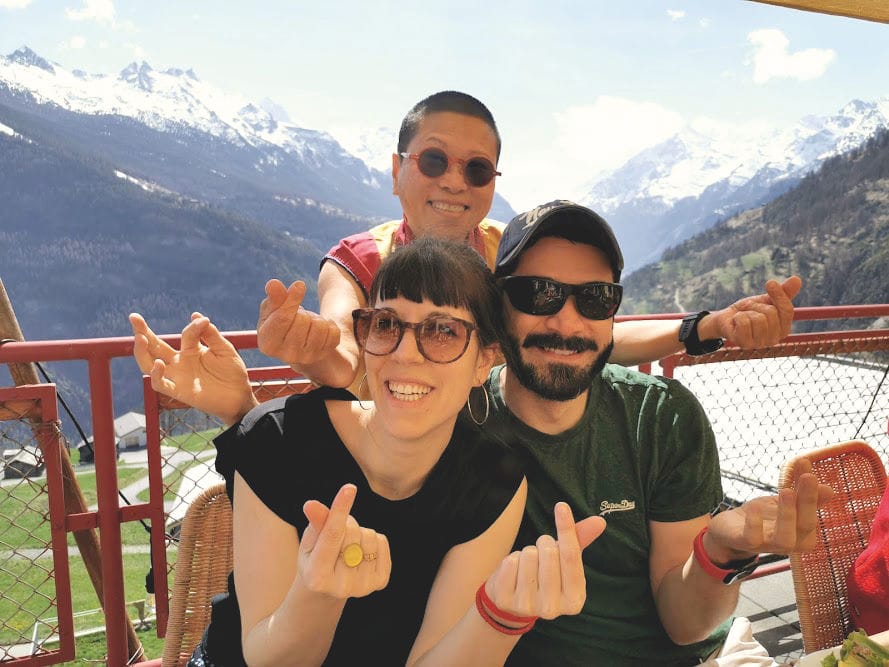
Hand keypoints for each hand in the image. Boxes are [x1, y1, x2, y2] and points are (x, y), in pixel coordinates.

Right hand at [129, 312, 255, 424]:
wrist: (240, 397)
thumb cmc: (232, 373)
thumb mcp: (224, 349)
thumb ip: (210, 334)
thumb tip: (196, 315)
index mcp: (192, 350)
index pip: (185, 334)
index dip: (193, 326)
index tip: (203, 320)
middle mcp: (180, 362)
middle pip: (155, 346)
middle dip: (142, 331)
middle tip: (134, 317)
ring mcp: (177, 376)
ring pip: (149, 364)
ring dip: (142, 351)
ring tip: (140, 337)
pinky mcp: (178, 391)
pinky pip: (160, 384)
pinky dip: (156, 375)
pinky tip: (158, 364)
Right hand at [256, 279, 340, 365]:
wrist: (296, 340)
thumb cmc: (279, 321)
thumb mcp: (272, 308)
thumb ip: (273, 297)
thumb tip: (274, 284)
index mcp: (268, 344)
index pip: (283, 318)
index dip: (292, 299)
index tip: (300, 285)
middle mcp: (287, 355)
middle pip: (302, 320)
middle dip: (302, 312)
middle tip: (297, 316)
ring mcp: (307, 357)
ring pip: (320, 326)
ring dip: (316, 318)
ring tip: (307, 323)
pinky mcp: (324, 354)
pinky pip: (334, 332)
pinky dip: (329, 325)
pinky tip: (319, 329)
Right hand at [298, 484, 390, 598]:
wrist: (329, 587)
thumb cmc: (315, 557)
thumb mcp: (310, 541)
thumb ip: (315, 522)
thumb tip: (311, 505)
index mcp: (317, 577)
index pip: (332, 535)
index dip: (340, 510)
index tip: (349, 488)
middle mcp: (341, 587)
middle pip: (352, 532)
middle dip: (346, 523)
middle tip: (338, 532)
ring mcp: (363, 587)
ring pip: (369, 536)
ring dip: (360, 531)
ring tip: (349, 542)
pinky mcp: (380, 582)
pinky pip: (382, 542)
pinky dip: (374, 539)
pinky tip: (362, 550)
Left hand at [483, 503, 605, 620]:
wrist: (515, 603)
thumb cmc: (545, 576)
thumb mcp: (564, 562)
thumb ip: (580, 541)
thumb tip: (599, 521)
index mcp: (575, 599)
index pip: (572, 556)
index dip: (567, 529)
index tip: (562, 507)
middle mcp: (553, 609)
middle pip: (550, 553)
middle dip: (543, 544)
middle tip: (541, 553)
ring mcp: (528, 607)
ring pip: (528, 556)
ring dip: (526, 553)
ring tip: (528, 566)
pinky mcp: (506, 601)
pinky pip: (509, 563)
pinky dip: (511, 560)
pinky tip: (514, 574)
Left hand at [703, 275, 801, 347]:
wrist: (726, 318)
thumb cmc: (749, 310)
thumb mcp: (767, 299)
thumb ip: (784, 292)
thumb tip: (797, 279)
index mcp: (784, 329)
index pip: (787, 310)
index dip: (779, 294)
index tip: (770, 282)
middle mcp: (774, 339)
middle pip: (771, 313)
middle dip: (756, 305)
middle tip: (749, 309)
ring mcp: (759, 344)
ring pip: (758, 318)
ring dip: (747, 311)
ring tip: (743, 316)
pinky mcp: (744, 343)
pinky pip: (744, 323)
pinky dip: (738, 317)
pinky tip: (736, 322)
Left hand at [704, 459, 833, 562]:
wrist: (730, 529)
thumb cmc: (764, 516)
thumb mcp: (785, 502)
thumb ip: (804, 495)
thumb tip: (829, 489)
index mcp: (802, 533)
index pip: (813, 514)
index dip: (814, 492)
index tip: (808, 465)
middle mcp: (789, 543)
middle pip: (805, 526)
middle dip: (808, 501)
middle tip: (808, 477)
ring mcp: (767, 545)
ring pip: (785, 539)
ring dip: (788, 515)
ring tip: (786, 491)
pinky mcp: (745, 542)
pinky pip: (753, 538)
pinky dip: (755, 523)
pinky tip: (756, 506)